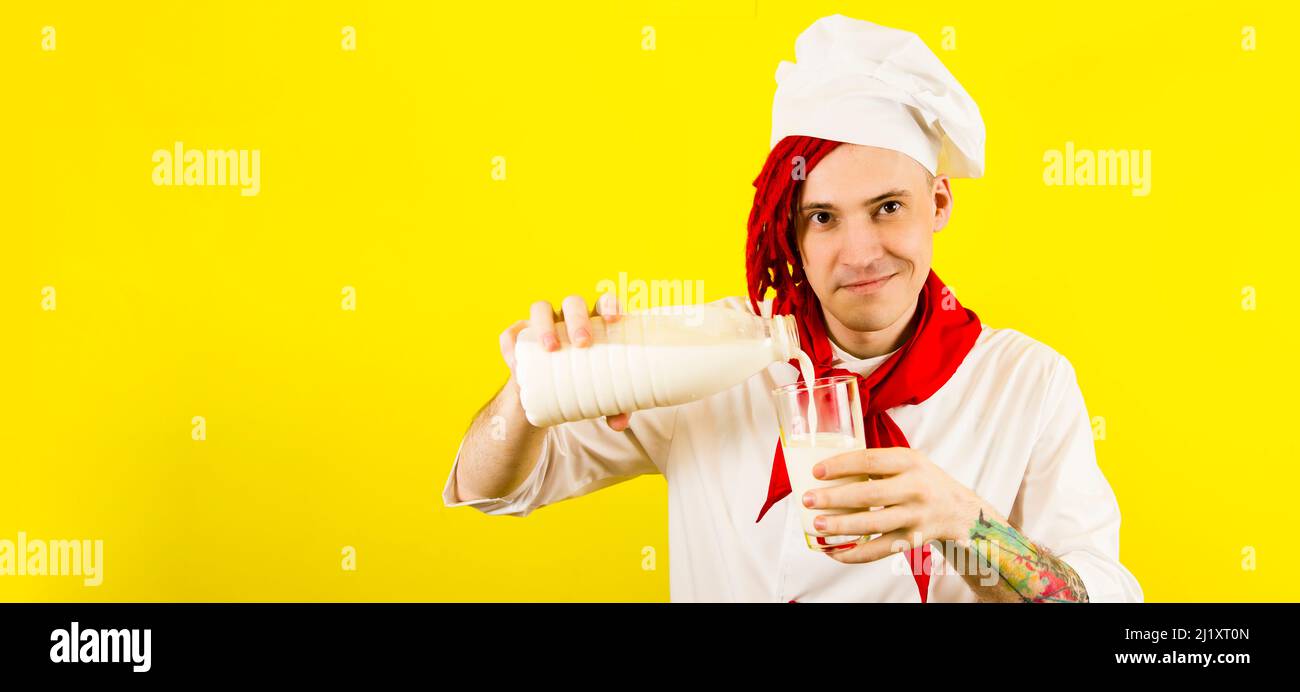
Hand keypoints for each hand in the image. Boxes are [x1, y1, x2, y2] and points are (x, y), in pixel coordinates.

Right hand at [498, 292, 631, 430]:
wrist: (546, 399)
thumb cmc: (585, 387)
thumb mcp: (601, 398)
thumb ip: (615, 409)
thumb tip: (620, 424)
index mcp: (593, 323)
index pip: (602, 302)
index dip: (608, 304)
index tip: (614, 321)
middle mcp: (566, 318)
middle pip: (573, 303)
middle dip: (578, 318)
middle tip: (584, 343)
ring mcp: (540, 325)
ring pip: (540, 309)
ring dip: (545, 324)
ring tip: (551, 348)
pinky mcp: (517, 339)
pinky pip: (510, 336)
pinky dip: (512, 347)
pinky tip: (517, 364)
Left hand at [801, 447, 981, 563]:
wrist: (958, 509)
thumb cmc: (921, 481)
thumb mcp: (907, 462)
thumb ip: (876, 463)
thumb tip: (826, 469)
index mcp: (910, 461)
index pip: (871, 460)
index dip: (842, 465)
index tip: (816, 471)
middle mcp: (915, 488)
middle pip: (869, 494)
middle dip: (834, 498)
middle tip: (807, 499)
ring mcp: (915, 516)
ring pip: (873, 524)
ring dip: (841, 526)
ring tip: (817, 526)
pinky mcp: (913, 540)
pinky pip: (880, 550)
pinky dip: (855, 554)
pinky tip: (834, 552)